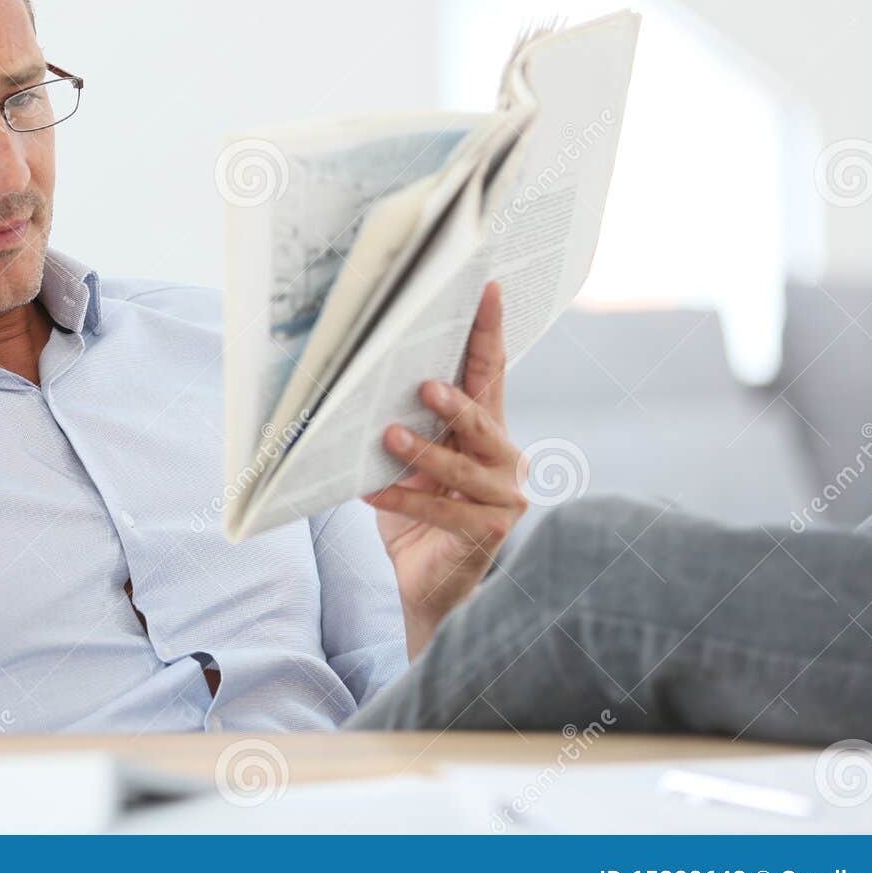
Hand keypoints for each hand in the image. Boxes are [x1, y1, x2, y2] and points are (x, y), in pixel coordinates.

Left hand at [364, 281, 527, 657]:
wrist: (427, 583)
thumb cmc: (417, 511)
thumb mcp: (412, 461)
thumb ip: (409, 425)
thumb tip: (366, 380)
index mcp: (488, 430)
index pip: (490, 372)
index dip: (490, 331)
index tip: (488, 289)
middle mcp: (505, 459)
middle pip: (483, 418)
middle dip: (455, 400)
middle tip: (423, 385)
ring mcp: (503, 498)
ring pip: (463, 468)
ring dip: (423, 453)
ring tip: (389, 437)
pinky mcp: (489, 534)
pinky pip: (440, 513)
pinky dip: (402, 499)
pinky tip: (369, 491)